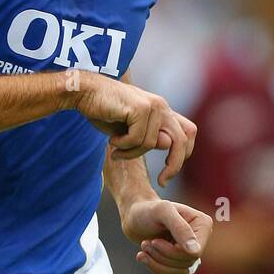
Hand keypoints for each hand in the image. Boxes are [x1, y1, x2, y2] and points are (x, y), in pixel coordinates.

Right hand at [67, 71, 196, 185]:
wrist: (85, 92)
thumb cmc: (104, 112)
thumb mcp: (129, 131)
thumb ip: (149, 138)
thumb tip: (166, 144)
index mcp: (161, 110)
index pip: (188, 132)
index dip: (184, 154)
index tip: (168, 172)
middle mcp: (161, 106)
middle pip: (181, 141)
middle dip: (174, 165)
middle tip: (162, 181)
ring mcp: (153, 105)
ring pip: (150, 144)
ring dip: (131, 152)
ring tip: (114, 147)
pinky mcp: (141, 108)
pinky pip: (137, 139)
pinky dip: (123, 145)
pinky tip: (112, 140)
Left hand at [121, 196, 212, 273]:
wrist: (134, 217)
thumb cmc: (148, 210)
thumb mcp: (162, 212)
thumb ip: (179, 228)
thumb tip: (195, 251)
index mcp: (203, 224)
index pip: (194, 253)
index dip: (172, 252)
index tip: (155, 241)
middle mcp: (200, 239)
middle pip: (186, 263)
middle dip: (161, 256)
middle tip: (146, 243)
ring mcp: (191, 251)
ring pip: (181, 272)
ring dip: (156, 263)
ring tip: (144, 246)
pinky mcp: (181, 261)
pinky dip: (156, 269)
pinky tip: (143, 256)